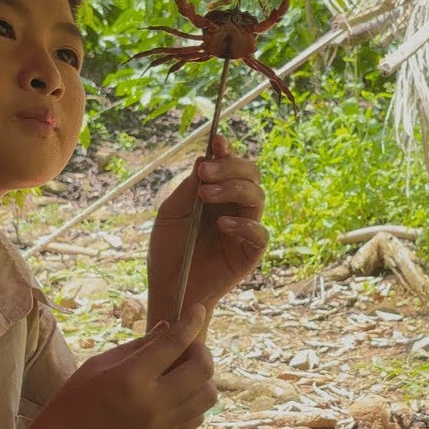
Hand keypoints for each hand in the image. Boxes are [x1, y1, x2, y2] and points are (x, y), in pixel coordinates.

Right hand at [23, 306, 214, 428]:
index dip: (191, 322)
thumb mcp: (95, 366)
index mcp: (130, 378)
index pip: (174, 343)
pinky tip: (179, 395)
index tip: (198, 309)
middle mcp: (152, 403)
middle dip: (201, 349)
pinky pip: (198, 418)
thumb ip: (136, 347)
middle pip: (202, 369)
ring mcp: (162, 426)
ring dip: (203, 378)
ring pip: (208, 396)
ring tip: (183, 372)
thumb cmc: (70, 406)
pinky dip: (196, 401)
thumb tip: (168, 329)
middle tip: (186, 346)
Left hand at [148, 134, 267, 319]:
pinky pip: (260, 233)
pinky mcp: (250, 253)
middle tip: (205, 172)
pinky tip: (223, 225)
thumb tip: (203, 159)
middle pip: (251, 174)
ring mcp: (245, 228)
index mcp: (217, 193)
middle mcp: (235, 206)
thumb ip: (188, 189)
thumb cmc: (168, 249)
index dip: (227, 151)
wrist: (169, 288)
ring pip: (258, 196)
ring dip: (234, 189)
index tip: (217, 141)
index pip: (230, 165)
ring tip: (206, 195)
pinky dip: (245, 225)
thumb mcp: (171, 214)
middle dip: (230, 166)